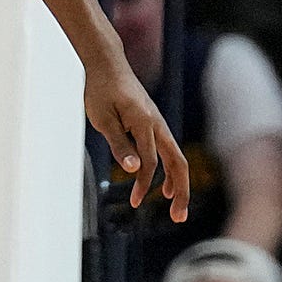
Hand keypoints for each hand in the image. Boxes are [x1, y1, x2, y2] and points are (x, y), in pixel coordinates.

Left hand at [86, 53, 189, 221]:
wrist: (107, 64)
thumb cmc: (101, 89)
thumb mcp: (103, 118)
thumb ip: (118, 143)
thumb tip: (135, 169)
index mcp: (145, 123)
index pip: (150, 162)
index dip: (143, 184)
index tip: (133, 201)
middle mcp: (158, 124)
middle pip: (178, 163)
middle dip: (180, 192)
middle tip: (178, 217)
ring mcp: (158, 123)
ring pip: (176, 158)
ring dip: (178, 184)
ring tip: (176, 209)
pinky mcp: (154, 124)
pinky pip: (168, 151)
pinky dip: (171, 170)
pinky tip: (165, 186)